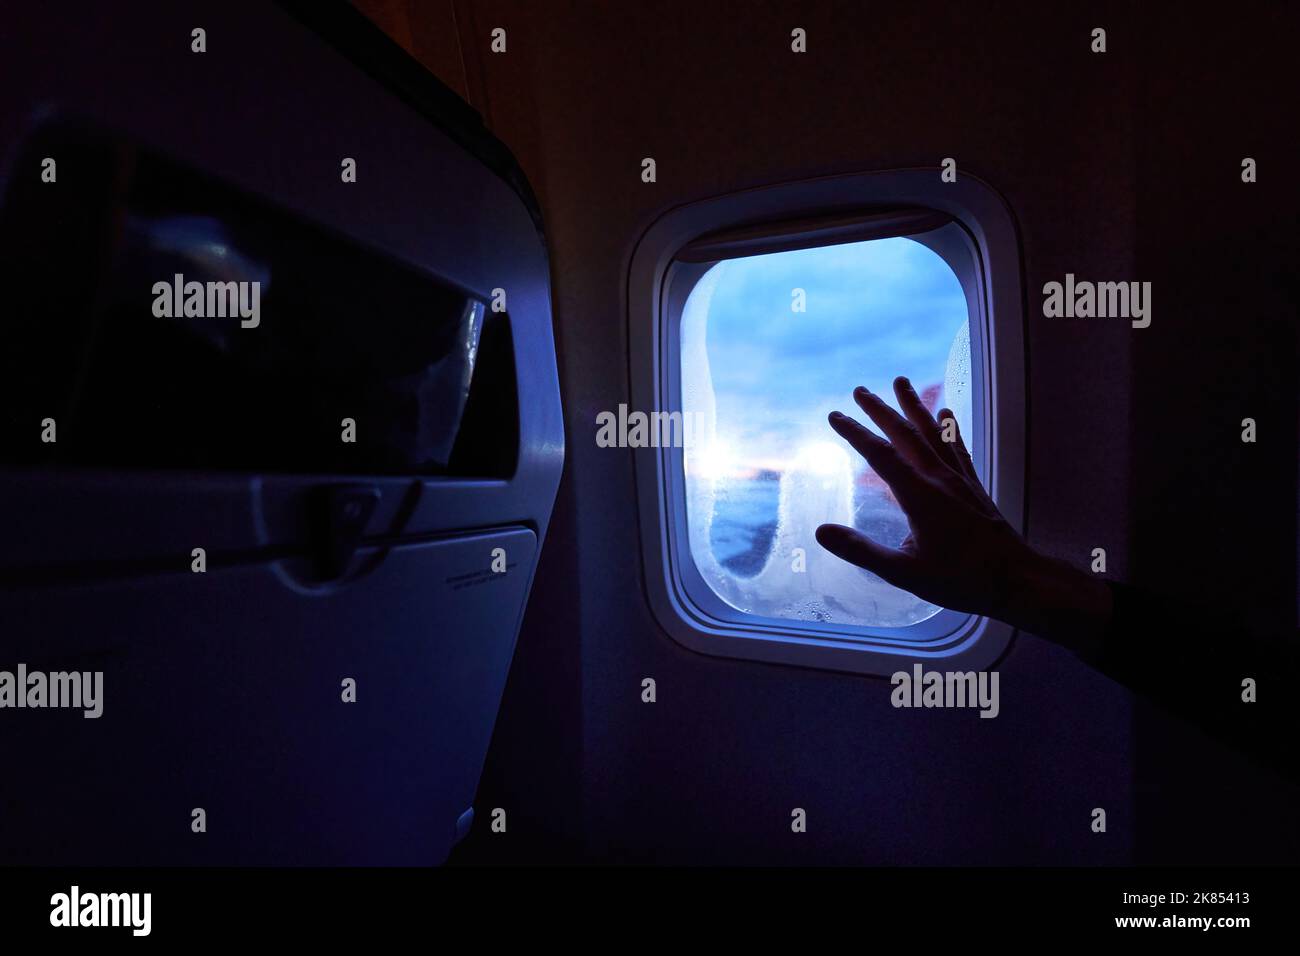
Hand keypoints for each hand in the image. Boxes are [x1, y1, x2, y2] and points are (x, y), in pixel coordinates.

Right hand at [815, 376, 1110, 649]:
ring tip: (901, 382)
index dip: (856, 433)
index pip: (881, 456)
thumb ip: (862, 551)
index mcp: (920, 496)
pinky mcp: (974, 487)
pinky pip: (957, 447)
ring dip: (914, 407)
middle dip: (881, 411)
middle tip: (860, 390)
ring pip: (933, 434)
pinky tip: (945, 413)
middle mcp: (939, 479)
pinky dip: (948, 427)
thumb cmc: (962, 580)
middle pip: (906, 435)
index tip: (835, 415)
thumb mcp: (905, 573)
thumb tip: (822, 531)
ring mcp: (960, 481)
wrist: (1018, 579)